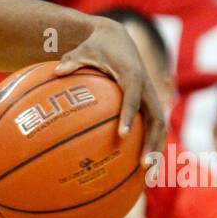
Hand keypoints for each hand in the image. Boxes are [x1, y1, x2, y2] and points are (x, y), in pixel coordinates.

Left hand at [55, 18, 166, 160]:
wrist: (117, 38)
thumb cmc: (96, 47)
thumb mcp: (83, 50)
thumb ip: (72, 61)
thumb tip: (57, 70)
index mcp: (132, 75)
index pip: (132, 98)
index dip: (127, 115)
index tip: (120, 135)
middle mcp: (146, 88)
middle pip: (156, 120)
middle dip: (152, 144)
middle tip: (143, 166)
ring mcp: (150, 98)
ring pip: (160, 129)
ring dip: (157, 152)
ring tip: (149, 179)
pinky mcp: (148, 105)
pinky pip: (153, 130)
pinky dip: (151, 149)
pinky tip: (141, 172)